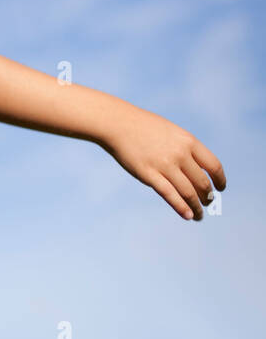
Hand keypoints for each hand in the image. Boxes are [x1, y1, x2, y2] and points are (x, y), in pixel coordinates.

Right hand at [101, 108, 225, 219]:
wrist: (116, 123)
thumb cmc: (142, 126)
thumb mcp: (170, 132)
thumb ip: (184, 148)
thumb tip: (196, 168)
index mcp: (188, 141)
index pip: (213, 166)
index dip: (220, 180)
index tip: (220, 188)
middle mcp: (180, 154)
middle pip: (202, 182)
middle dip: (207, 196)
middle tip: (207, 202)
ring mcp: (164, 165)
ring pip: (188, 192)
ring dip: (196, 206)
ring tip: (199, 215)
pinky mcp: (148, 174)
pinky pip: (169, 195)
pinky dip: (181, 208)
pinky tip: (188, 215)